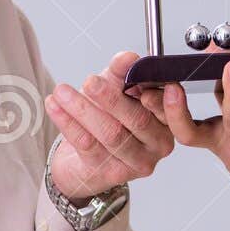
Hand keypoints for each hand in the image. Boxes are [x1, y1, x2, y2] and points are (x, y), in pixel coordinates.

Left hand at [44, 51, 174, 199]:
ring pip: (111, 133)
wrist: (86, 159)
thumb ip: (123, 72)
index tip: (142, 86)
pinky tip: (55, 106)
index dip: (162, 101)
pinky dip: (68, 121)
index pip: (174, 113)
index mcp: (167, 121)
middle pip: (138, 120)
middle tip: (90, 82)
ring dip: (83, 109)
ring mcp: (135, 162)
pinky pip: (87, 144)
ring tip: (63, 92)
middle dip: (112, 99)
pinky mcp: (110, 173)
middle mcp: (158, 145)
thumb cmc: (110, 118)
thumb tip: (127, 58)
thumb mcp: (117, 88)